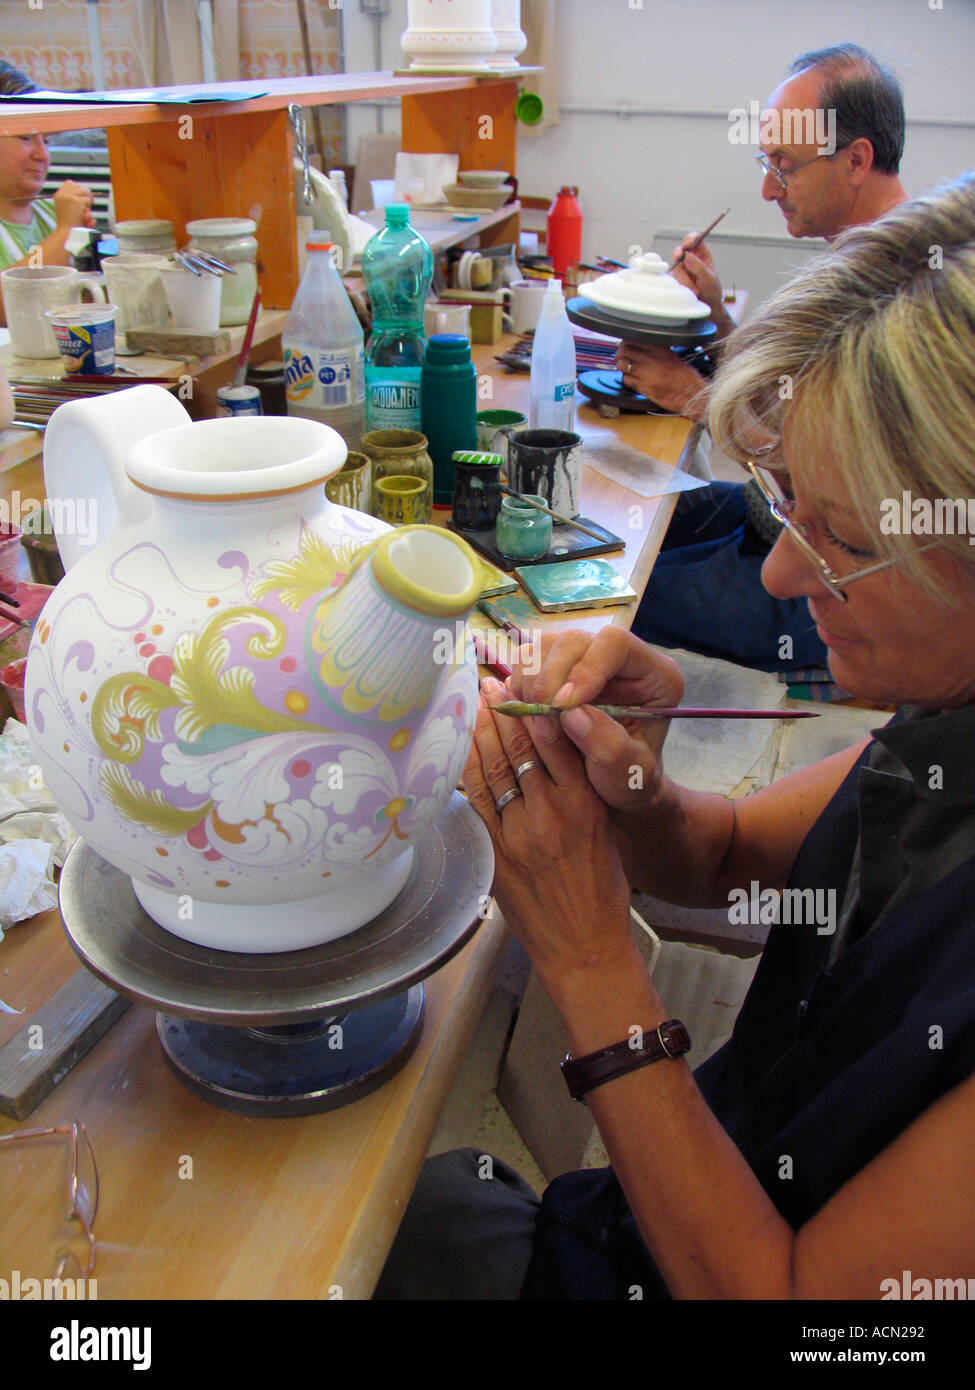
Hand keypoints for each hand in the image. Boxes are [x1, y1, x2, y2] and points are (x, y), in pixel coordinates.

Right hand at [53, 180, 93, 230]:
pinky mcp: (75, 201)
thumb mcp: (64, 207)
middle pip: (77, 185)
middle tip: (91, 201)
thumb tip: (70, 180)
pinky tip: (86, 213)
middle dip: (86, 192)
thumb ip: (67, 195)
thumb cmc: (68, 224)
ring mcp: (68, 197)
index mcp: (58, 195)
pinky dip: (89, 206)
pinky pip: (87, 200)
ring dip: (89, 198)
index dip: (78, 188)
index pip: (69, 183)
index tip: (83, 196)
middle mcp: (62, 194)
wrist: (68, 233)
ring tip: (90, 205)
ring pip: (83, 190)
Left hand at [462, 678, 634, 981]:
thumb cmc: (600, 889)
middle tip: (491, 684)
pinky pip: (477, 801)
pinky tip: (460, 747)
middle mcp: (555, 813)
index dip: (538, 709)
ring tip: (475, 705)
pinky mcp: (498, 853)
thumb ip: (581, 790)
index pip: (560, 742)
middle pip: (524, 749)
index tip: (526, 684)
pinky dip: (467, 770)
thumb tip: (556, 750)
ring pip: (497, 769)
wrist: (585, 944)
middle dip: (505, 712)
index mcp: (587, 804)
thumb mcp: (605, 830)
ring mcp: (522, 833)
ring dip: (483, 733)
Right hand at [506, 628, 683, 817]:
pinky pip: (526, 662)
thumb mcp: (629, 773)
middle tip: (545, 725)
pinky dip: (519, 688)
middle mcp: (618, 658)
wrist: (615, 786)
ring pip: (544, 646)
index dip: (585, 669)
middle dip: (549, 681)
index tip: (564, 707)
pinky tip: (531, 718)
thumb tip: (570, 713)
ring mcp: (584, 659)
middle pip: (573, 641)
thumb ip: (609, 746)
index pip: (615, 644)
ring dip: (530, 685)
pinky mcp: (556, 669)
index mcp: (654, 674)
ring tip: (539, 725)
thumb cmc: (630, 778)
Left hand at [614, 342, 708, 418]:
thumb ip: (656, 351)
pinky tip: (633, 381)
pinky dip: (627, 380)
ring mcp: (646, 373)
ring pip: (622, 365)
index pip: (632, 340)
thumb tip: (641, 348)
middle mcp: (650, 359)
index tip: (624, 348)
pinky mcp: (644, 387)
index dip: (624, 345)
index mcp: (658, 349)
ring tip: (626, 370)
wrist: (691, 393)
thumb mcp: (672, 356)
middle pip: (623, 351)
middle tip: (619, 359)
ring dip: (621, 368)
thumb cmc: (685, 376)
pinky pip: (627, 380)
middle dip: (619, 355)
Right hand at [672, 239, 733, 334]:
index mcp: (702, 254)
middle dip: (680, 256)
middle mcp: (691, 259)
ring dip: (685, 279)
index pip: (695, 239)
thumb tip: (687, 255)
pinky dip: (681, 285)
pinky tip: (690, 291)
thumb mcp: (709, 278)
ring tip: (696, 290)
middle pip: (680, 251)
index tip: (687, 244)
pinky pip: (673, 279)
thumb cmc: (712, 291)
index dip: (690, 239)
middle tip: (680, 258)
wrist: (708, 307)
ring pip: (676, 267)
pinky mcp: (676, 279)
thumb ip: (699, 267)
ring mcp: (682, 269)